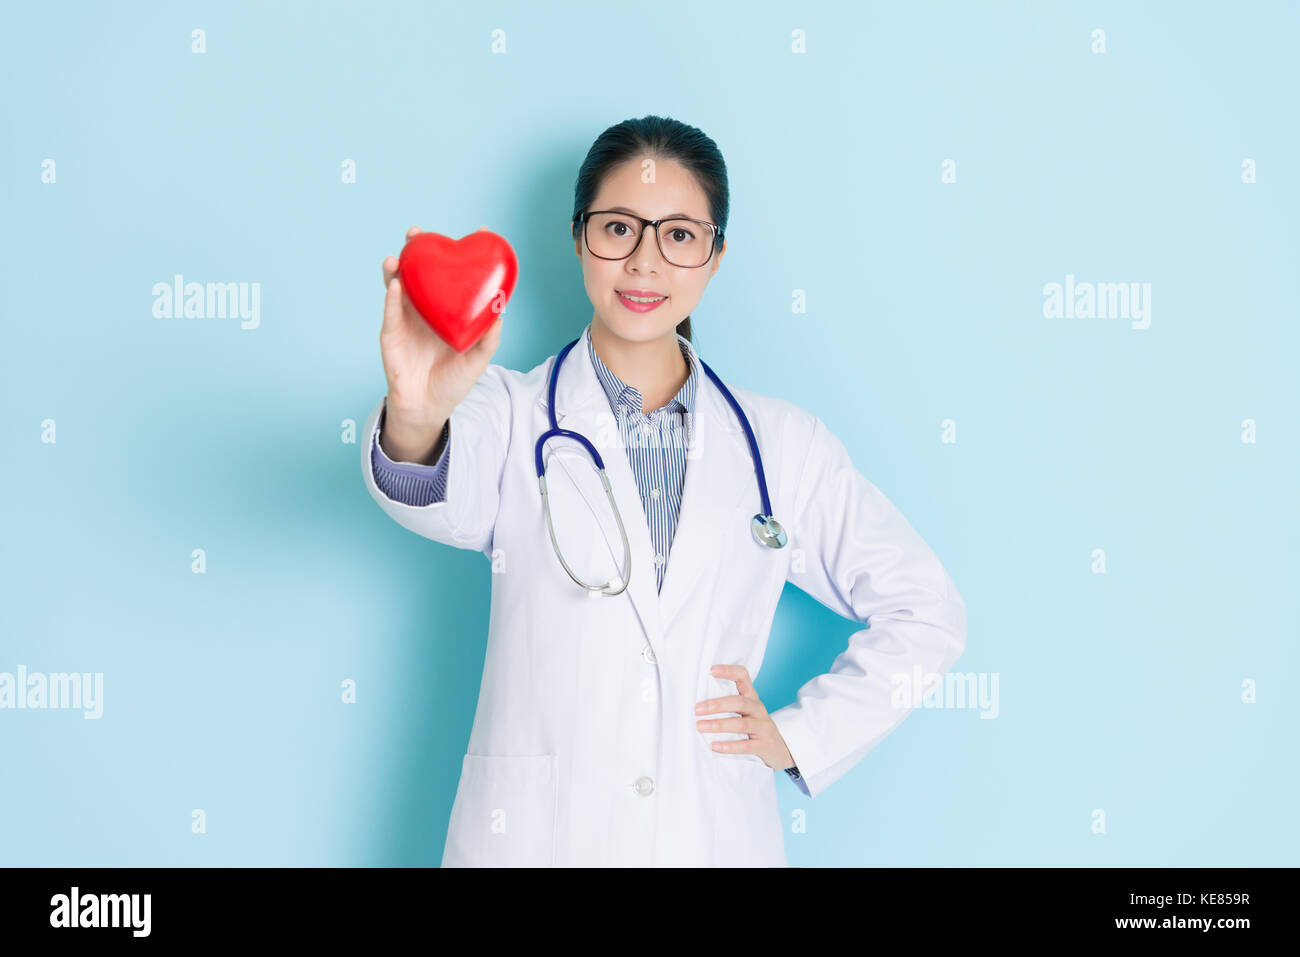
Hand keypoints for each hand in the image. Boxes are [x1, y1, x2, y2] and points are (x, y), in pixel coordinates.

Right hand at [379, 224, 503, 427]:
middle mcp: (426, 309)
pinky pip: (391, 312)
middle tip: (418, 233)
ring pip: (399, 286)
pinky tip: (396, 284)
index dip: (463, 254)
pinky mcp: (391, 334)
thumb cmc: (453, 381)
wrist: (428, 408)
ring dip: (398, 267)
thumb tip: (501, 309)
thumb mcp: (478, 359)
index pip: (454, 277)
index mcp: (447, 310)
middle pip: (420, 272)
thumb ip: (489, 337)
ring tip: (400, 254)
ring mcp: (406, 319)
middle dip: (418, 250)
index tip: (480, 232)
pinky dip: (392, 297)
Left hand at [695, 664, 794, 770]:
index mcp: (752, 698)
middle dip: (717, 705)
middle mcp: (758, 709)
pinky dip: (729, 746)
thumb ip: (728, 705)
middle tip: (697, 709)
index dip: (729, 671)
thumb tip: (696, 703)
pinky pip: (746, 746)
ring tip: (700, 727)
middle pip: (740, 702)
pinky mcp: (765, 745)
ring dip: (719, 725)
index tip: (710, 670)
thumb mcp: (745, 712)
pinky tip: (714, 746)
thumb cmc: (755, 728)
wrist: (781, 749)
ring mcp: (763, 727)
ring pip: (742, 724)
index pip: (743, 677)